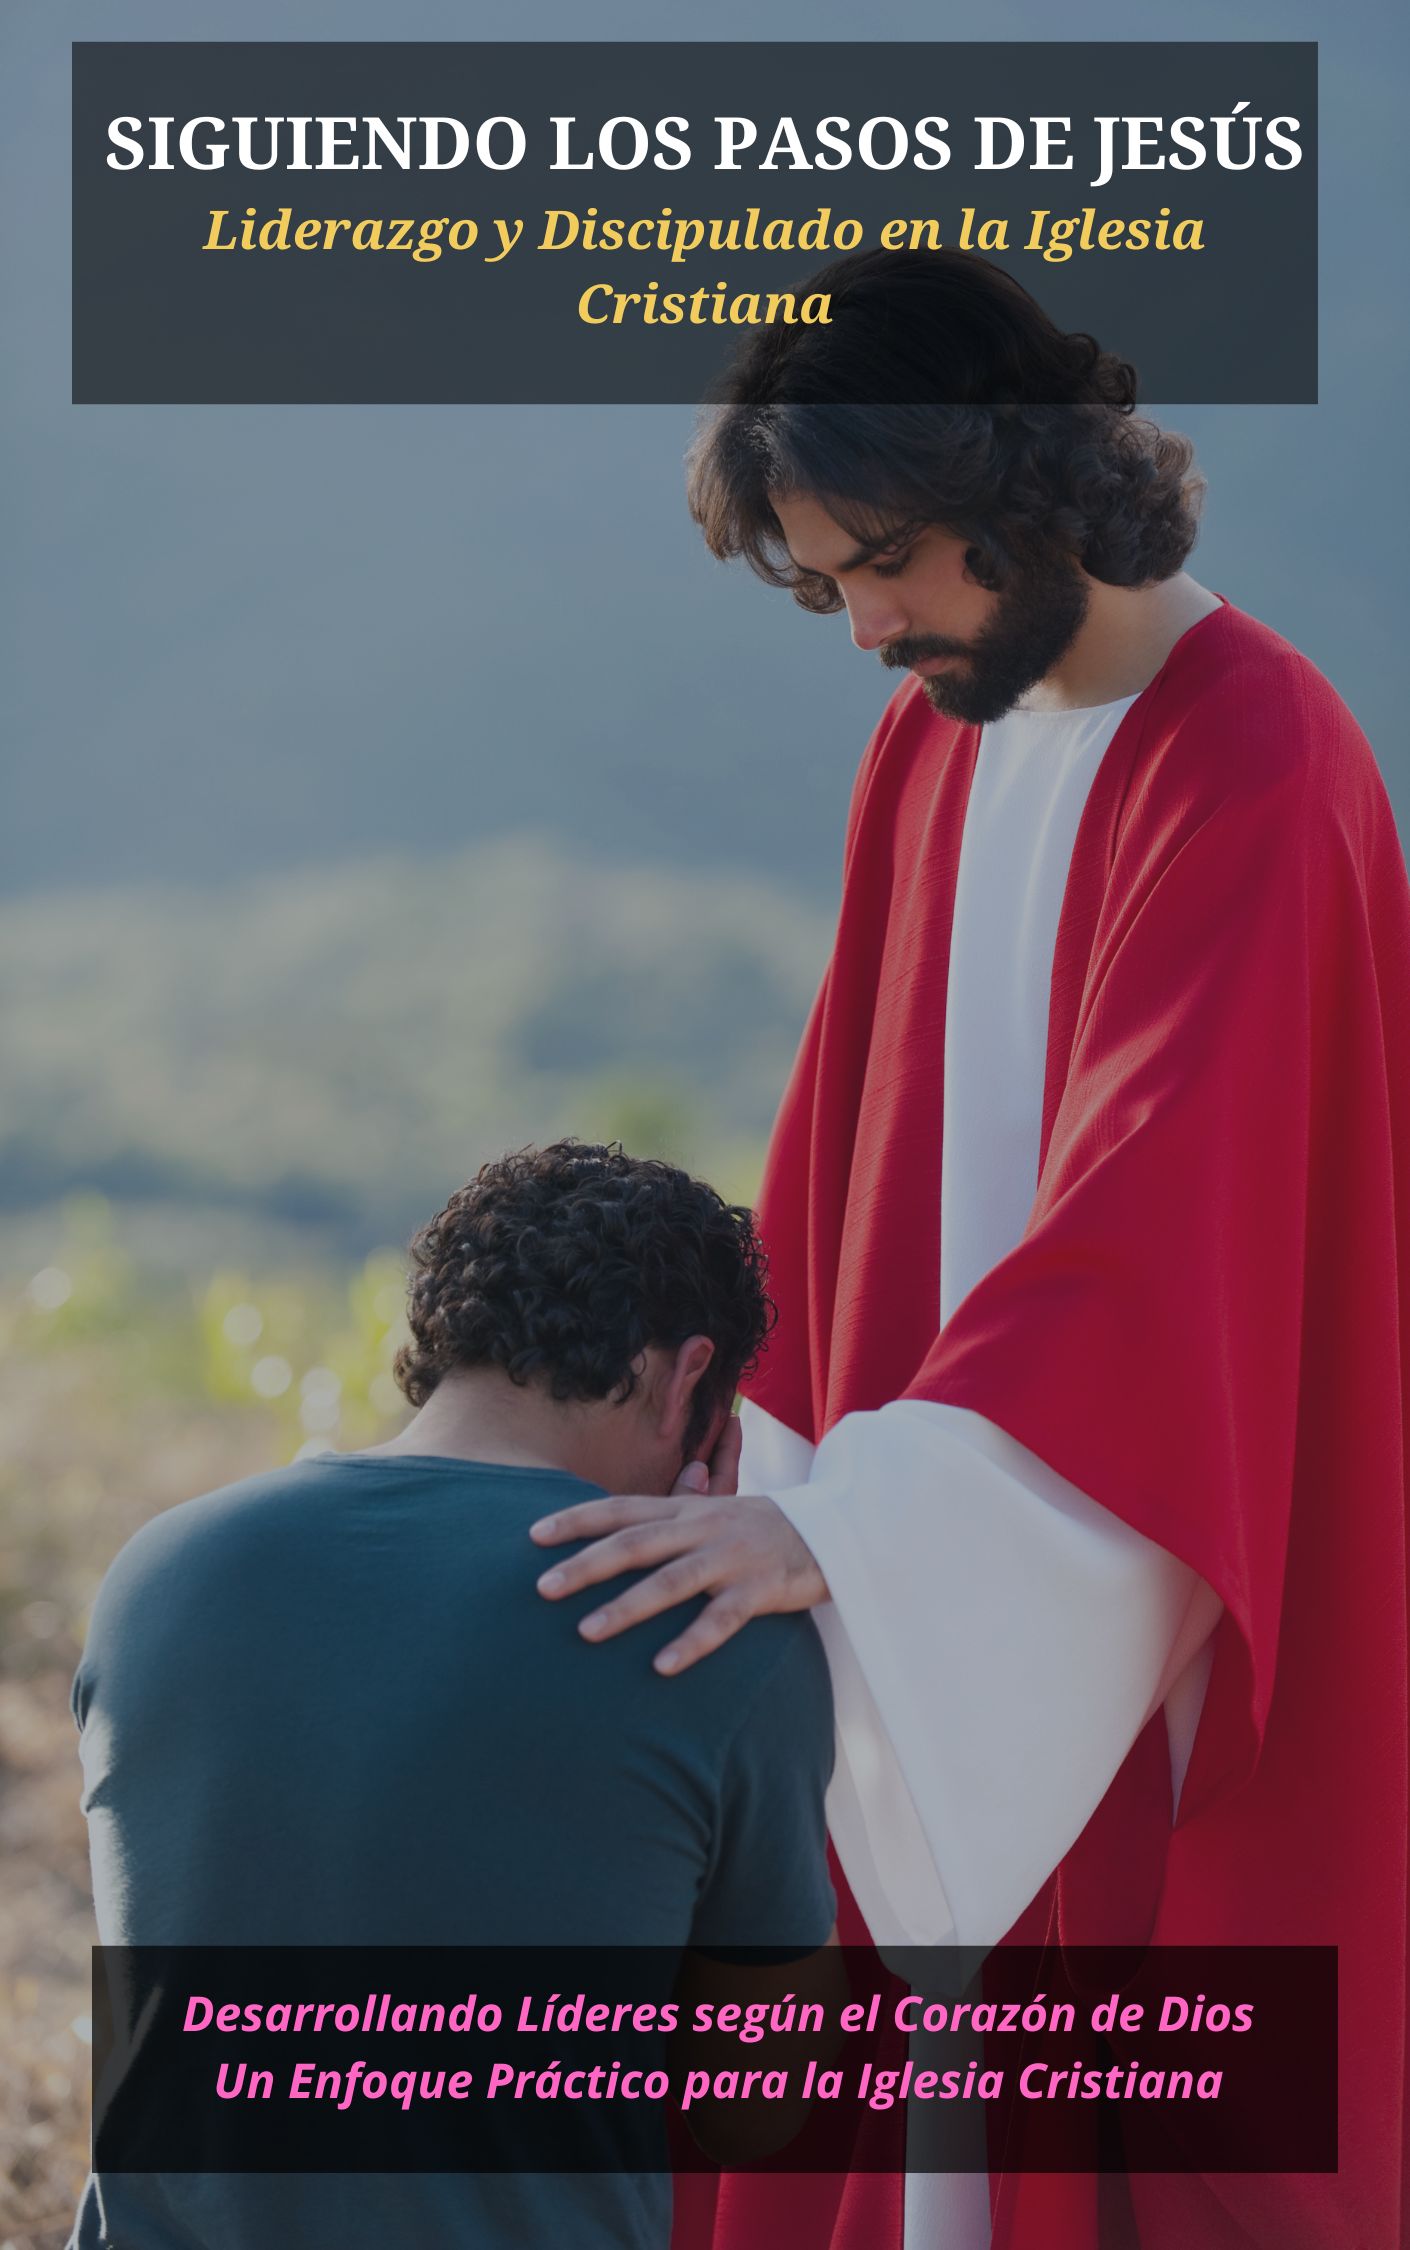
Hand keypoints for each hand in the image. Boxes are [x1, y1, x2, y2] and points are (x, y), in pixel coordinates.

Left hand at [529, 1424, 827, 1675]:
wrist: (835, 1530)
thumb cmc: (762, 1526)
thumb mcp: (715, 1511)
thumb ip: (671, 1513)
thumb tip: (620, 1519)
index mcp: (686, 1510)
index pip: (620, 1508)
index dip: (576, 1519)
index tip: (533, 1535)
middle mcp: (702, 1528)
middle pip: (634, 1544)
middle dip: (585, 1566)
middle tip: (542, 1588)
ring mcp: (731, 1558)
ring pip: (670, 1581)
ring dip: (626, 1607)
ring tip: (586, 1631)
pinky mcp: (760, 1589)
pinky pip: (721, 1619)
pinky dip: (691, 1643)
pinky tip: (662, 1667)